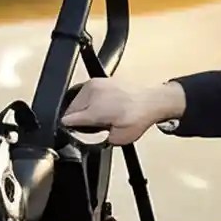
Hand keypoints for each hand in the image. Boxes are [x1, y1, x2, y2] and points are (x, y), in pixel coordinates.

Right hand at [60, 78, 185, 144]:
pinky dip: (87, 100)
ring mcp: (94, 84)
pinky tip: (98, 105)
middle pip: (70, 109)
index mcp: (95, 110)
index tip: (72, 131)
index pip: (69, 119)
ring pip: (75, 100)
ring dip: (80, 108)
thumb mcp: (120, 139)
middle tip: (90, 125)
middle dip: (76, 118)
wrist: (151, 101)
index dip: (69, 128)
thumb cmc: (139, 117)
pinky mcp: (98, 80)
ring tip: (96, 115)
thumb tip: (91, 137)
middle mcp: (92, 95)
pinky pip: (84, 92)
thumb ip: (100, 140)